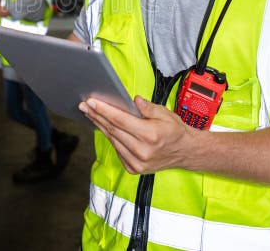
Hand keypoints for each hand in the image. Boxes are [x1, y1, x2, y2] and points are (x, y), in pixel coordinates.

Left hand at [79, 95, 196, 173]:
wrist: (185, 153)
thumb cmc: (175, 131)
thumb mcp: (165, 114)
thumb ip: (147, 107)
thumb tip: (134, 100)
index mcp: (150, 135)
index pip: (120, 120)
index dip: (103, 110)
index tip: (91, 102)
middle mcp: (142, 151)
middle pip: (112, 129)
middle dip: (96, 115)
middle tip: (84, 105)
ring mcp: (137, 162)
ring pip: (112, 140)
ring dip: (100, 126)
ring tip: (90, 113)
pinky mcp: (133, 168)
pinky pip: (116, 149)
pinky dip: (110, 137)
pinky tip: (103, 127)